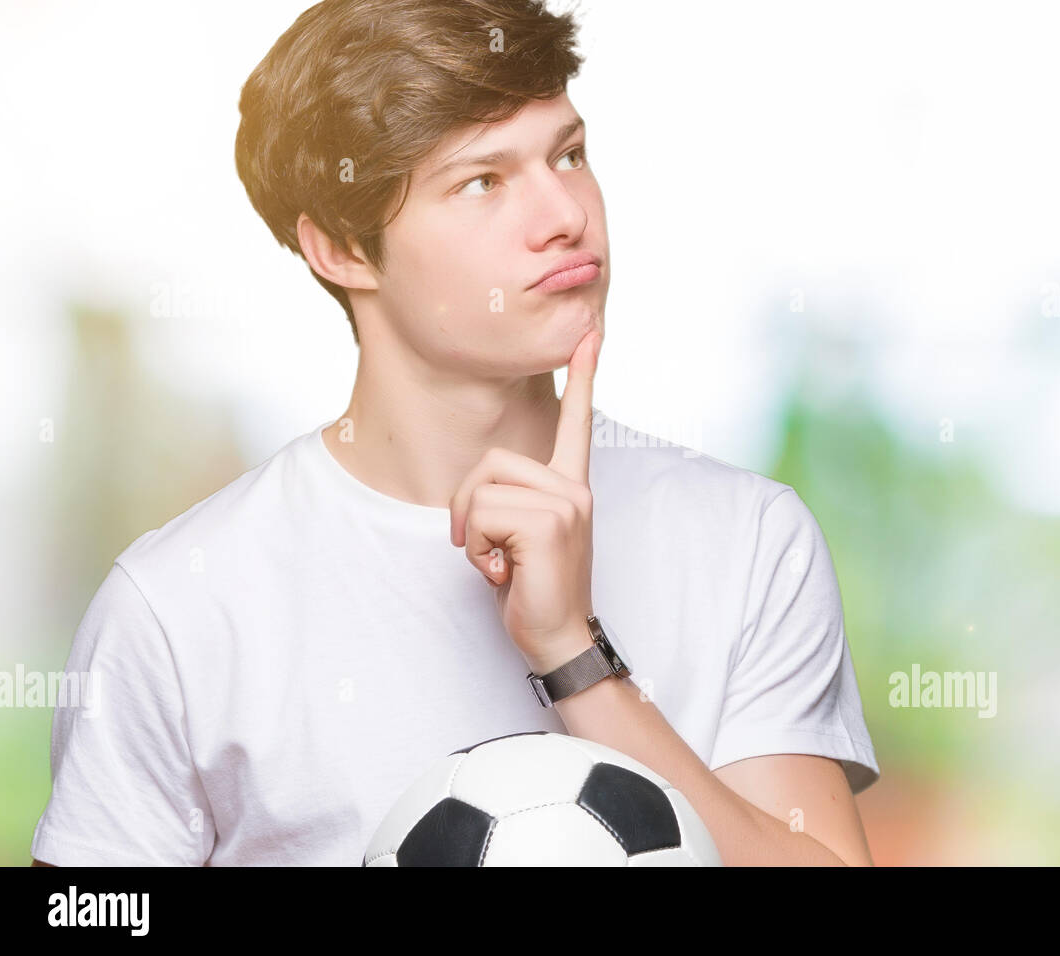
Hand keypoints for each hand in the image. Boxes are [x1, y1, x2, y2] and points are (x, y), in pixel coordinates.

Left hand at [448, 329, 601, 673]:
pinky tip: (503, 573)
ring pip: (481, 488)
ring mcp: (565, 504)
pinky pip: (483, 514)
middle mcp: (574, 488)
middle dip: (468, 506)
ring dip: (473, 532)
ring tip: (498, 563)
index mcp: (570, 486)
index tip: (592, 336)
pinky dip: (478, 549)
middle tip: (484, 547)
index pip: (577, 424)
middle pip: (491, 461)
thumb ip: (512, 503)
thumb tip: (482, 490)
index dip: (584, 378)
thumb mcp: (521, 538)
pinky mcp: (549, 523)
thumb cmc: (533, 591)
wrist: (558, 638)